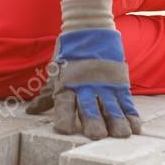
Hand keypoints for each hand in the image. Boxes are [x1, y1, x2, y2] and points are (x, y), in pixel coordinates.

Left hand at [25, 28, 140, 139]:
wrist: (88, 30)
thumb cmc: (69, 57)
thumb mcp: (56, 75)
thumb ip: (45, 96)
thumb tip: (29, 112)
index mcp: (67, 85)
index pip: (64, 104)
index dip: (64, 116)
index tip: (64, 130)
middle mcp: (85, 87)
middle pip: (89, 107)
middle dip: (93, 122)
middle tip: (96, 135)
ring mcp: (104, 85)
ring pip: (111, 107)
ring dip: (116, 121)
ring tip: (120, 135)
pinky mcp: (118, 84)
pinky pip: (126, 102)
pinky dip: (131, 115)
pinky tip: (135, 128)